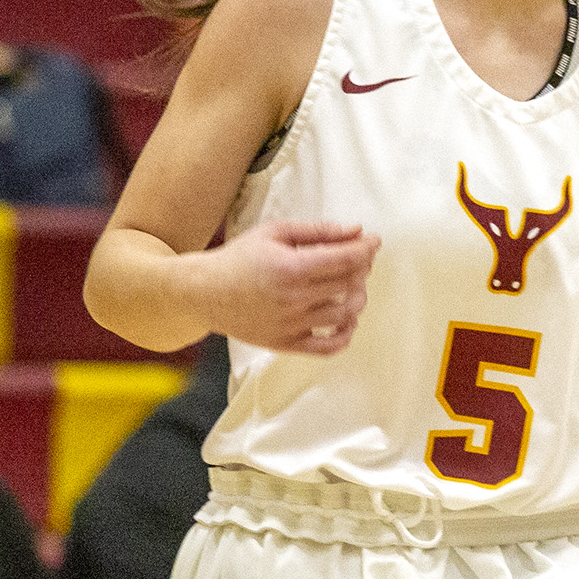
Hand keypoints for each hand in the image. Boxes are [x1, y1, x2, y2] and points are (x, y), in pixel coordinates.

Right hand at [202, 221, 380, 354]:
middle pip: (349, 285)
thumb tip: (356, 231)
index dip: (366, 249)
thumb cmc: (240, 258)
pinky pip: (328, 347)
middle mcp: (293, 299)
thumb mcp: (275, 232)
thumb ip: (318, 231)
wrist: (204, 292)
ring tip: (353, 287)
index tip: (374, 241)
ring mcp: (291, 325)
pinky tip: (346, 320)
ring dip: (358, 299)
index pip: (346, 259)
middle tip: (360, 260)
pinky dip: (346, 335)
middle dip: (363, 269)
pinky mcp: (286, 344)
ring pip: (345, 315)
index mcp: (291, 267)